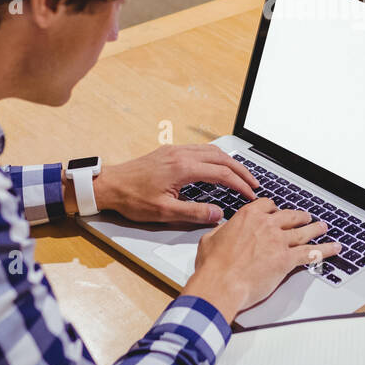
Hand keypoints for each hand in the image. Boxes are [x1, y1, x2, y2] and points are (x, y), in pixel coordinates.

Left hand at [92, 144, 258, 224]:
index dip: (239, 184)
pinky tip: (218, 166)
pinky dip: (215, 157)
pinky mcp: (170, 151)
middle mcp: (182, 154)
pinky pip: (200, 149)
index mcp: (183, 168)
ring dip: (229, 162)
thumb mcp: (164, 212)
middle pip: (221, 157)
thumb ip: (194, 213)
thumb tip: (218, 214)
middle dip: (241, 170)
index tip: (250, 195)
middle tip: (254, 184)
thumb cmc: (133, 199)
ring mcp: (175, 150)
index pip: (221, 173)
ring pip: (212, 150)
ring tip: (240, 175)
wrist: (109, 185)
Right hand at [183, 199, 342, 321]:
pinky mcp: (286, 260)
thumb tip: (223, 228)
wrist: (221, 283)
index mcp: (248, 217)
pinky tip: (331, 249)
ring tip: (323, 228)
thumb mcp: (210, 238)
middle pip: (290, 216)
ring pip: (303, 232)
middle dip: (300, 217)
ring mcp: (278, 242)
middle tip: (306, 218)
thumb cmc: (213, 266)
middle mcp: (266, 225)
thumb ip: (222, 230)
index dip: (275, 209)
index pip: (268, 205)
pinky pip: (310, 253)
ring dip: (316, 229)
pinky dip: (324, 251)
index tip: (277, 211)